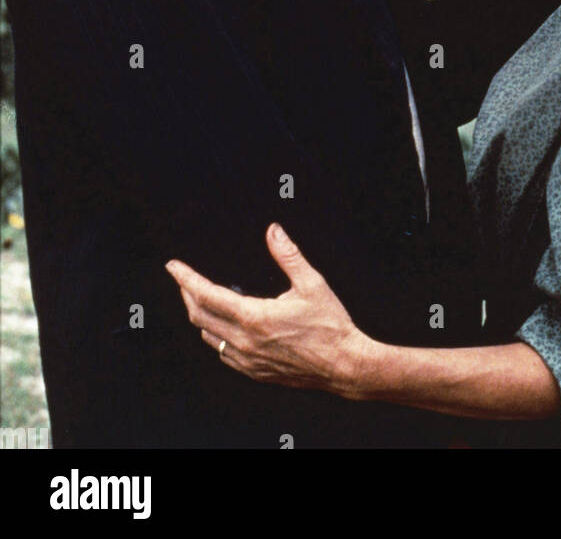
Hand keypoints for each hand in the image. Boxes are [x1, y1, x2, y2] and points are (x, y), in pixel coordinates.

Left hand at [165, 224, 369, 396]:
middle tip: (183, 279)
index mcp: (254, 317)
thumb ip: (288, 255)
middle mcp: (245, 341)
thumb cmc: (330, 325)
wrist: (344, 365)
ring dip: (200, 315)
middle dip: (187, 294)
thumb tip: (273, 231)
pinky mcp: (255, 372)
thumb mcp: (311, 283)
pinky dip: (215, 335)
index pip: (207, 295)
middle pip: (199, 316)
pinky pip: (223, 353)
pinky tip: (222, 327)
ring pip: (209, 336)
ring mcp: (248, 360)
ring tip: (201, 299)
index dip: (186, 278)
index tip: (173, 266)